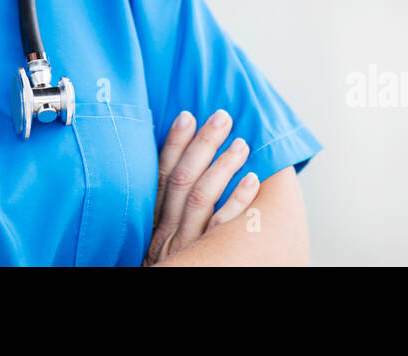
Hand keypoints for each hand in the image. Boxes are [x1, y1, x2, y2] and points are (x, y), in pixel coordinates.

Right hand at [143, 109, 260, 265]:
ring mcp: (189, 245)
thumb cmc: (166, 271)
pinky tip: (252, 180)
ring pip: (202, 198)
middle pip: (183, 180)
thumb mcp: (158, 242)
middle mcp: (169, 231)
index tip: (187, 115)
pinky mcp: (210, 259)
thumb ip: (165, 213)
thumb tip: (180, 175)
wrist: (159, 291)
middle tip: (222, 117)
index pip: (162, 175)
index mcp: (155, 223)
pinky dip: (237, 201)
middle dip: (203, 144)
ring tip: (242, 143)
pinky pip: (223, 228)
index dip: (174, 144)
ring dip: (223, 166)